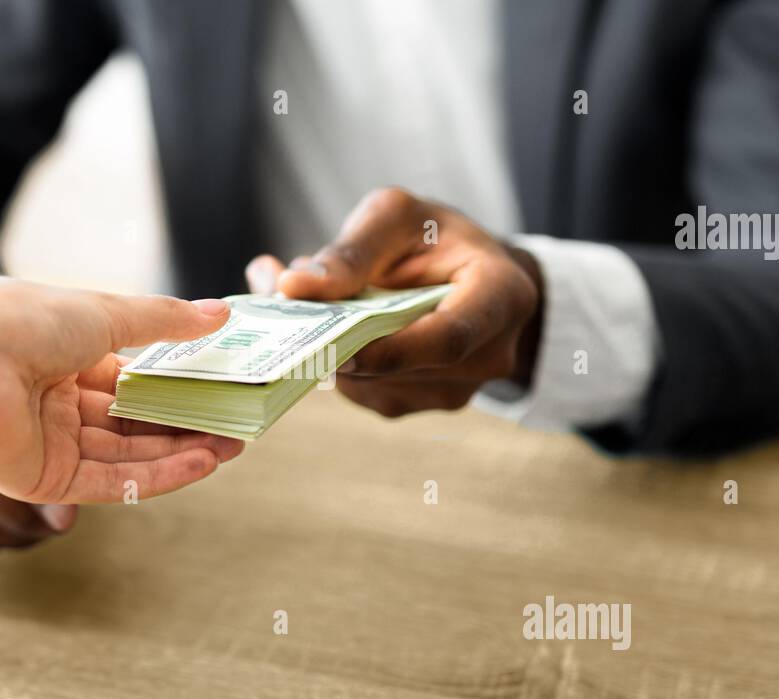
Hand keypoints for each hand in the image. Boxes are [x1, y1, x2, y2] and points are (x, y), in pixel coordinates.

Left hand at [0, 281, 242, 541]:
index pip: (128, 381)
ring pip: (127, 455)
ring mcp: (49, 445)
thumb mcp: (107, 313)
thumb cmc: (23, 321)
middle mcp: (54, 404)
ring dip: (179, 452)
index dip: (173, 387)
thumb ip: (165, 320)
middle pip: (132, 423)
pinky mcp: (44, 480)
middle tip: (235, 426)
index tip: (218, 390)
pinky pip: (111, 482)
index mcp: (61, 359)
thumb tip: (219, 314)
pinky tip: (200, 463)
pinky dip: (157, 475)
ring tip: (230, 446)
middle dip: (184, 426)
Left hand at [246, 187, 542, 417]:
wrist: (468, 275)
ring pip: (372, 384)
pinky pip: (362, 390)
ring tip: (293, 296)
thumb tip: (294, 287)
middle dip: (333, 336)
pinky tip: (313, 322)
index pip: (449, 338)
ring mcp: (452, 390)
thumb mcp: (399, 216)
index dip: (390, 348)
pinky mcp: (416, 403)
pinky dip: (329, 359)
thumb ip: (352, 250)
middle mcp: (487, 357)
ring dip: (323, 346)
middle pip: (401, 368)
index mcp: (501, 298)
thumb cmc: (438, 237)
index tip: (335, 340)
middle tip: (277, 293)